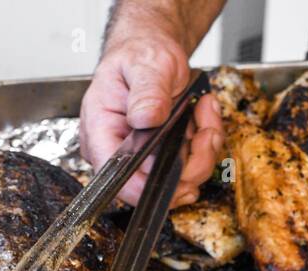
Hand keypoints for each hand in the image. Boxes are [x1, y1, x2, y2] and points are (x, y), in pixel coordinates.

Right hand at [80, 15, 224, 205]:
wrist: (148, 48)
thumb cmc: (139, 54)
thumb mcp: (145, 65)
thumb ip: (146, 91)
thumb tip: (145, 118)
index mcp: (101, 133)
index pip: (120, 180)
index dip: (152, 186)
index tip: (183, 171)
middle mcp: (118, 152)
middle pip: (154, 184)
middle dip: (191, 161)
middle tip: (206, 129)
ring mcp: (140, 156)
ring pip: (178, 177)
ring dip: (202, 148)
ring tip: (204, 111)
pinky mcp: (160, 155)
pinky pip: (188, 163)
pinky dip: (204, 142)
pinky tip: (202, 115)